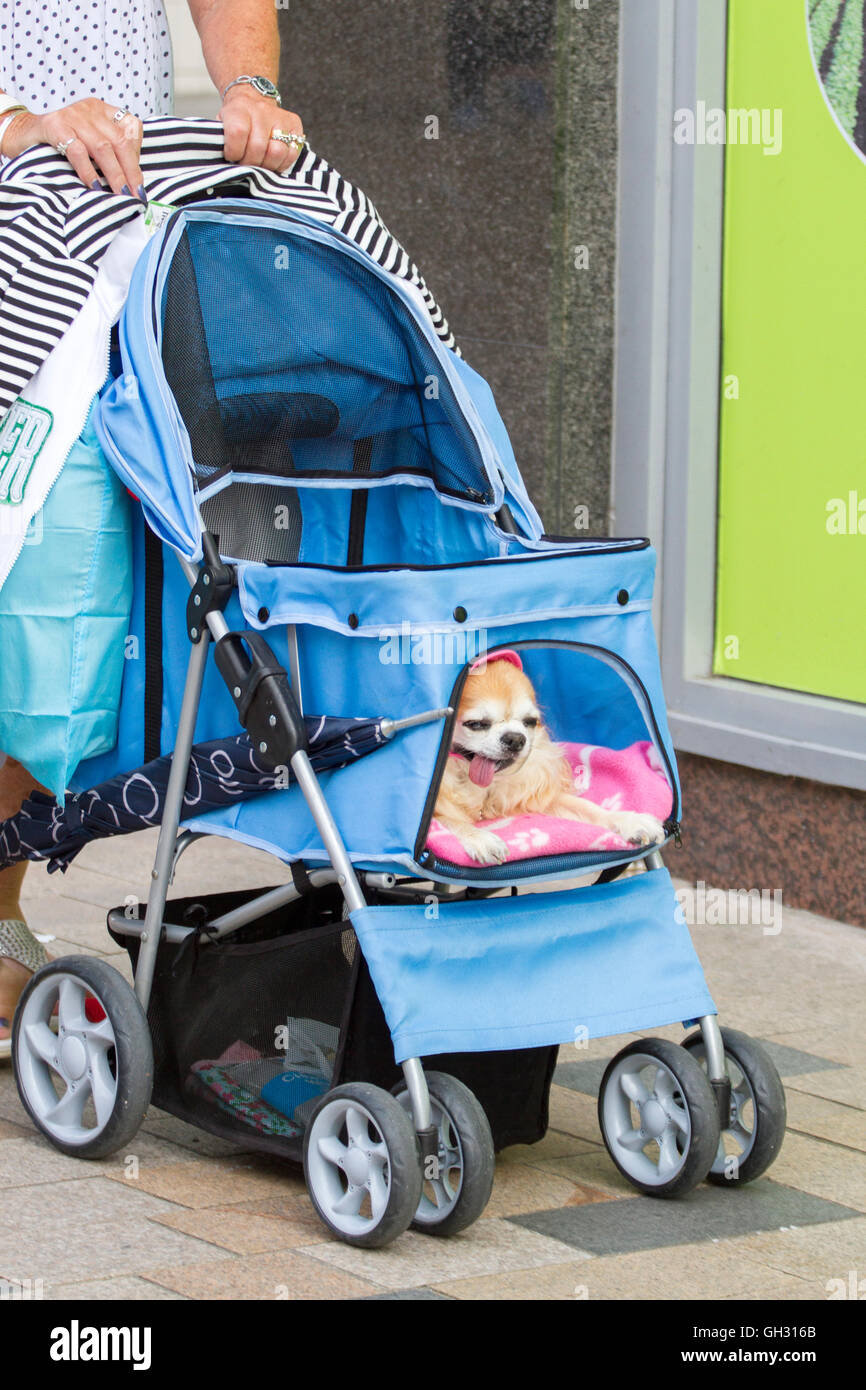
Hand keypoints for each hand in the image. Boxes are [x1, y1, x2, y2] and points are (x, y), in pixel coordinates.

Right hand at [2, 98, 144, 195]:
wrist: (23, 133)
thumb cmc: (60, 142)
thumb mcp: (89, 140)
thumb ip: (109, 151)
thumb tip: (131, 182)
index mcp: (102, 110)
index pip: (131, 128)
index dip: (137, 154)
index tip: (139, 180)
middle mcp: (90, 109)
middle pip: (120, 142)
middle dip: (131, 172)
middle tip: (136, 196)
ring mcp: (72, 116)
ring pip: (103, 148)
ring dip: (115, 175)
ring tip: (121, 195)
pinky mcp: (55, 126)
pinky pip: (77, 151)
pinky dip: (88, 171)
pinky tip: (94, 187)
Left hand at [219, 86, 303, 172]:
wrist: (252, 98)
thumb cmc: (235, 119)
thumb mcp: (222, 124)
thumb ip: (221, 140)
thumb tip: (223, 164)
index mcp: (240, 109)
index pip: (238, 133)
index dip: (234, 151)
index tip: (231, 156)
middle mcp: (262, 111)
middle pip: (258, 147)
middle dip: (250, 163)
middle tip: (246, 163)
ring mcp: (280, 117)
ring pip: (277, 152)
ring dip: (267, 165)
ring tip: (260, 163)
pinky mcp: (295, 125)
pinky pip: (292, 153)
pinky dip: (282, 163)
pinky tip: (272, 161)